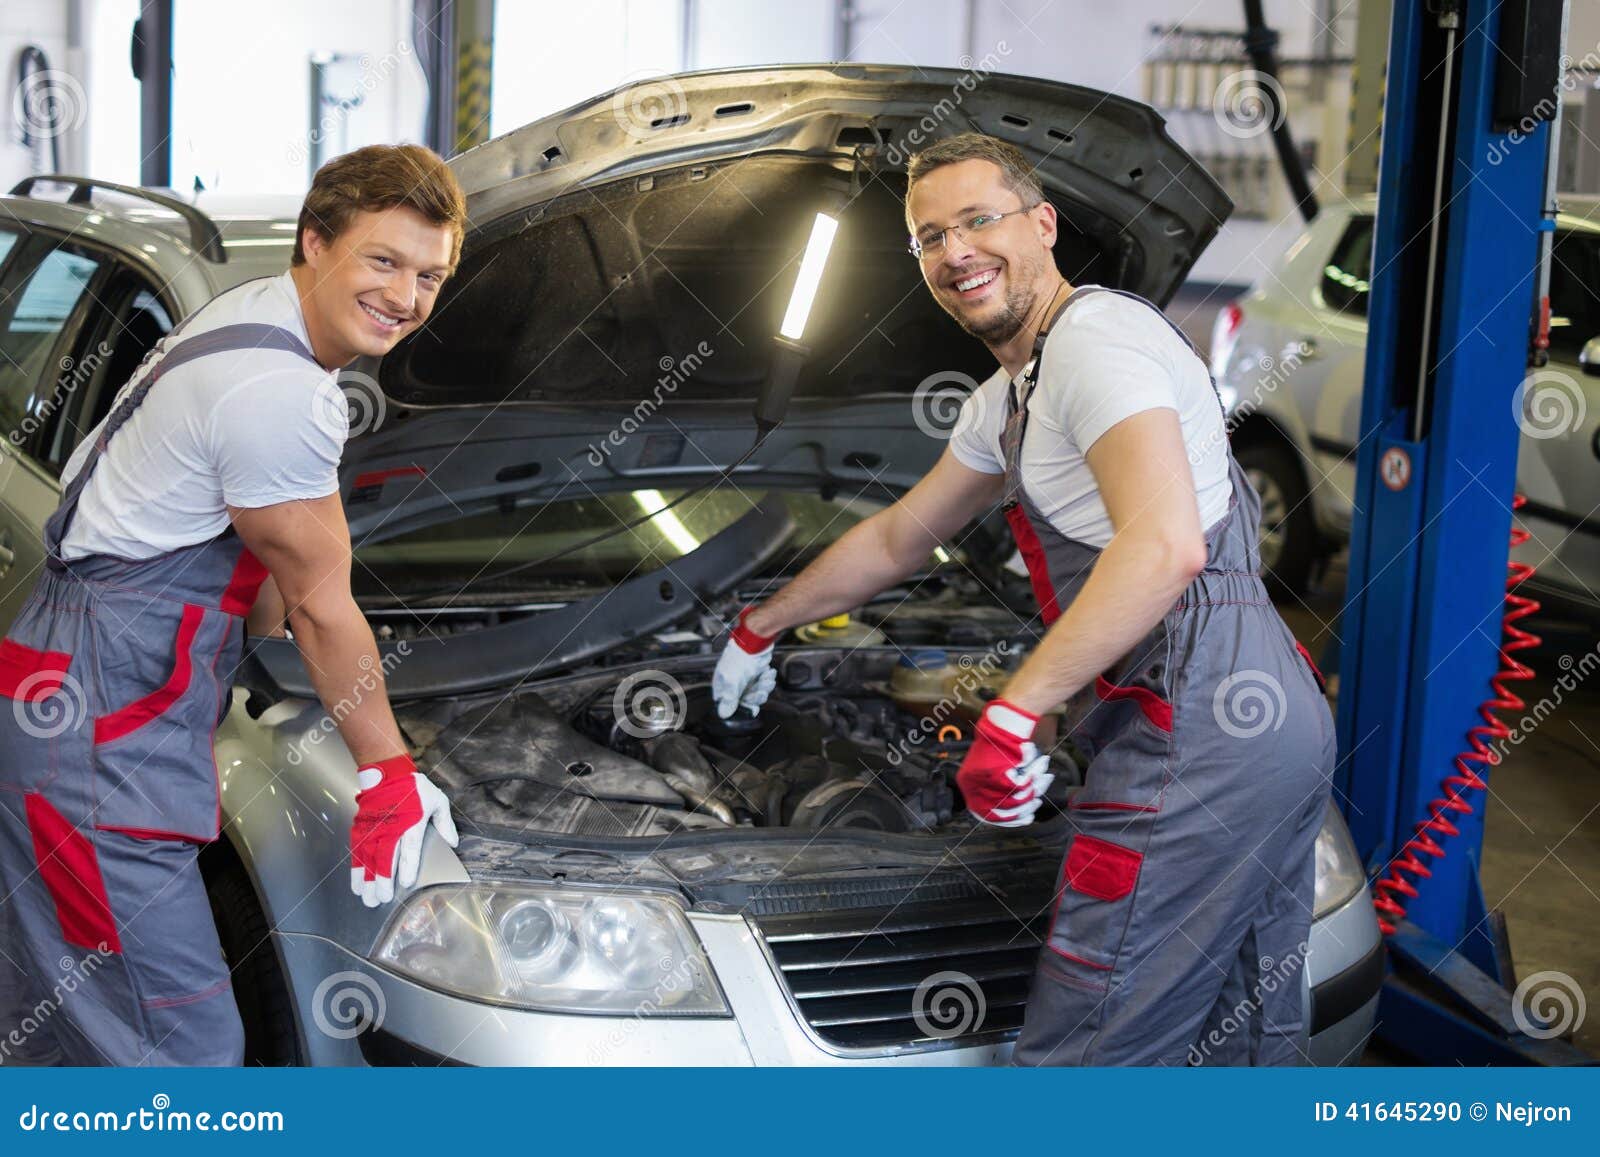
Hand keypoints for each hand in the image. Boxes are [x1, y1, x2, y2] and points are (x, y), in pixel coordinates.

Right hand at [350, 753, 459, 907]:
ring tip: (365, 897)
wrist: (387, 773)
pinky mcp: (361, 829)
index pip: (409, 849)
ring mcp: (373, 829)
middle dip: (382, 880)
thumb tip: (453, 843)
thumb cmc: (414, 788)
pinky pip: (357, 852)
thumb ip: (445, 823)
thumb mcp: (438, 801)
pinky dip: (356, 868)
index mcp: (411, 823)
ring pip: (368, 858)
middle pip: (385, 858)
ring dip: (366, 879)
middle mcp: (390, 829)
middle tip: (381, 899)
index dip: (408, 867)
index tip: (407, 883)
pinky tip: (356, 883)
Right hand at [712, 605, 778, 718]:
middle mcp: (732, 685)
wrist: (754, 640)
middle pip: (745, 701)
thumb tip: (723, 714)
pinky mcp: (754, 674)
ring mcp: (744, 679)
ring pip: (755, 692)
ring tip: (766, 679)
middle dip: (756, 696)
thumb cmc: (739, 656)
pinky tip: (768, 673)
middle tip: (760, 690)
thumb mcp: (732, 681)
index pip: (729, 706)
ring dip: (763, 687)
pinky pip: (762, 684)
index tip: (751, 706)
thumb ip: (729, 698)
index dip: (741, 708)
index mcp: (722, 687)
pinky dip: (766, 679)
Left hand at [955, 699, 1054, 827]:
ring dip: (1033, 788)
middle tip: (1037, 800)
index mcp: (967, 785)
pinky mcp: (995, 774)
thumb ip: (1004, 794)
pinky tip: (1036, 766)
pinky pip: (1021, 787)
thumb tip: (1022, 814)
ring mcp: (981, 780)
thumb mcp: (998, 773)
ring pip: (1015, 800)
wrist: (1006, 722)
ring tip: (1039, 775)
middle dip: (1025, 808)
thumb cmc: (1005, 746)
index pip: (986, 816)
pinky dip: (1033, 776)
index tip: (1026, 818)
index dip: (1010, 820)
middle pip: (1002, 812)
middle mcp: (970, 785)